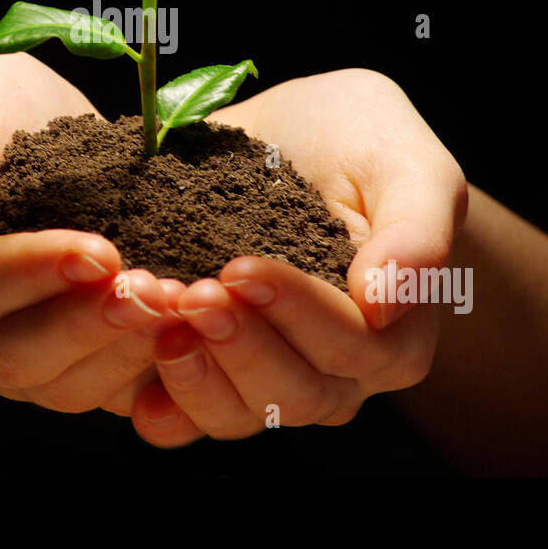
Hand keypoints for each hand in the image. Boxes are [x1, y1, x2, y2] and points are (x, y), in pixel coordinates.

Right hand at [0, 52, 185, 415]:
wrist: (9, 135)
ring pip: (64, 386)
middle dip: (93, 321)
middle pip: (16, 353)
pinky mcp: (65, 372)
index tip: (100, 251)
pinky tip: (192, 329)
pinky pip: (105, 394)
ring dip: (129, 349)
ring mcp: (7, 364)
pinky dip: (152, 366)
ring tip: (185, 303)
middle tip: (161, 287)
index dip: (33, 274)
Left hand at [131, 69, 466, 443]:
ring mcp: (267, 378)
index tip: (242, 266)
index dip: (296, 313)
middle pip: (293, 394)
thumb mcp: (406, 162)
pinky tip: (131, 361)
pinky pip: (183, 416)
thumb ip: (416, 231)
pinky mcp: (209, 369)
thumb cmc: (361, 140)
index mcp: (392, 334)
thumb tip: (385, 305)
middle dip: (239, 346)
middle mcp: (334, 373)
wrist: (289, 132)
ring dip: (192, 373)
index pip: (350, 346)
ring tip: (154, 315)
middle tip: (193, 292)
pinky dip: (156, 396)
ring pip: (235, 415)